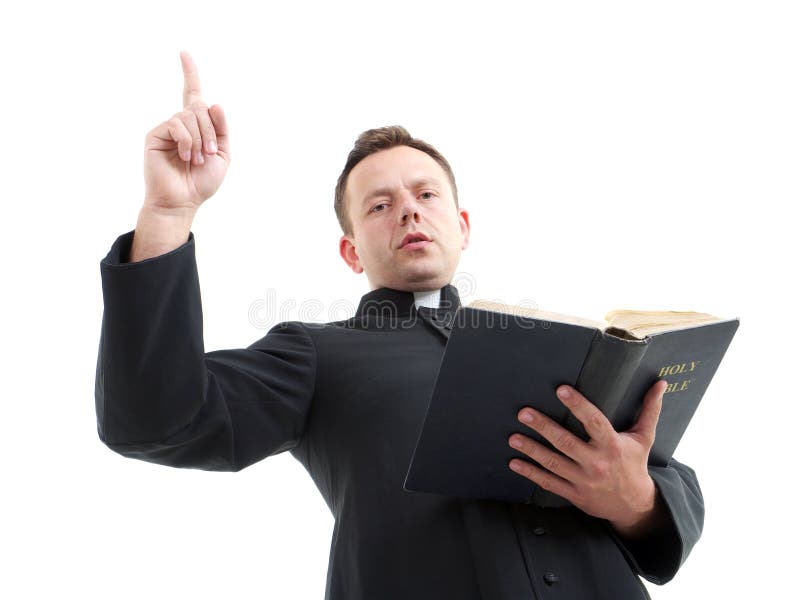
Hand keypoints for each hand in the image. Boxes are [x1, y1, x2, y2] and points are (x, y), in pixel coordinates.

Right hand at [143, 51, 229, 215]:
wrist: (183, 201)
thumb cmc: (201, 182)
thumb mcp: (222, 154)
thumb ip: (222, 129)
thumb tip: (214, 103)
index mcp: (196, 126)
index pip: (192, 94)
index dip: (190, 73)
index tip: (183, 53)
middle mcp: (180, 123)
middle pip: (200, 107)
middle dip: (210, 130)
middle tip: (208, 154)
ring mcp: (167, 128)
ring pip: (190, 116)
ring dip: (200, 139)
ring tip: (196, 160)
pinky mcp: (155, 134)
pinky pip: (177, 125)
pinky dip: (186, 141)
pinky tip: (185, 157)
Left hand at [508, 380, 667, 536]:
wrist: (633, 505)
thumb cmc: (635, 464)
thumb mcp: (644, 438)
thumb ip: (649, 410)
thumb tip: (661, 383)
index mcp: (613, 446)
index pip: (594, 422)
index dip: (578, 405)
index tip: (561, 390)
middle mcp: (597, 463)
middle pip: (566, 442)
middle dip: (543, 427)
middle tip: (523, 412)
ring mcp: (583, 480)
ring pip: (553, 463)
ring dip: (531, 449)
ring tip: (513, 436)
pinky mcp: (573, 494)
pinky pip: (549, 483)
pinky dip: (530, 473)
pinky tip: (514, 462)